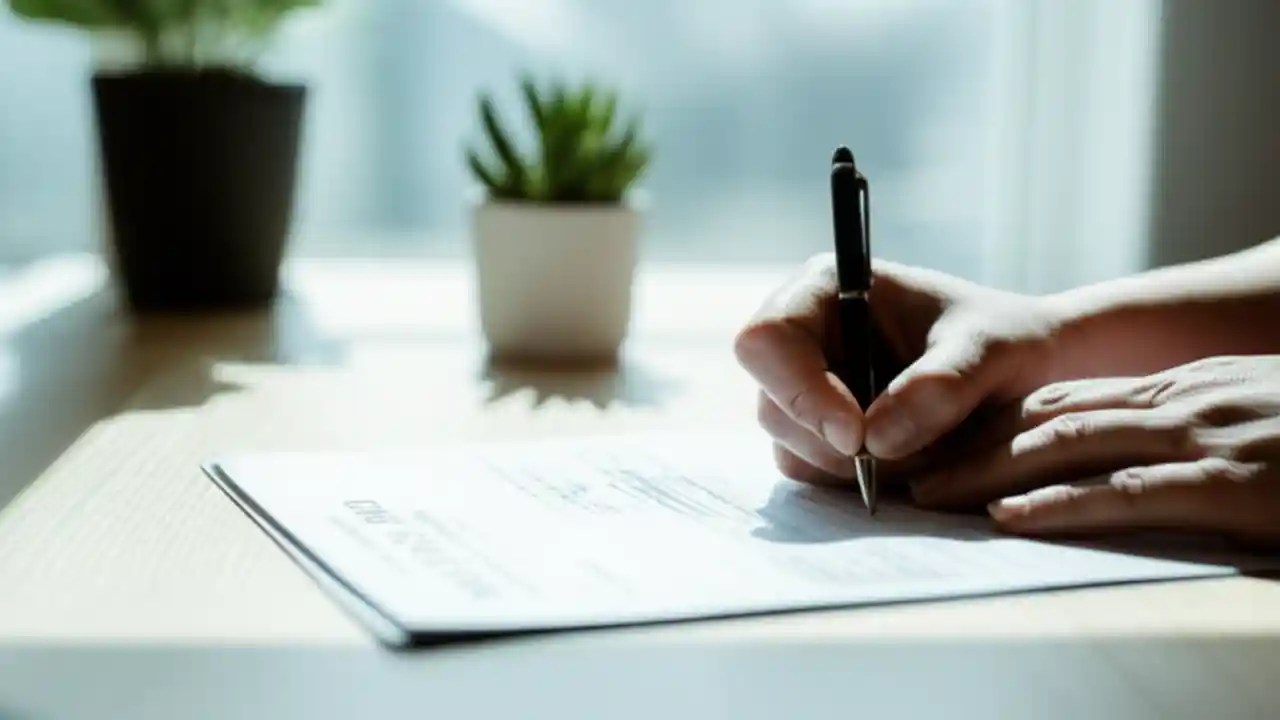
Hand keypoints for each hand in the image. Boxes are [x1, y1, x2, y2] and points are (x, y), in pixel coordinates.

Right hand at [734, 254, 1064, 483]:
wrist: (1027, 372)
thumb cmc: (1008, 340)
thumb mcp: (991, 352)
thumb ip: (940, 386)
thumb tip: (875, 440)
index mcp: (829, 288)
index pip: (768, 339)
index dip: (798, 390)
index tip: (855, 437)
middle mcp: (804, 334)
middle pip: (771, 401)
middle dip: (832, 442)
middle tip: (908, 457)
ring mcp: (806, 385)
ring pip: (788, 442)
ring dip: (848, 467)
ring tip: (923, 453)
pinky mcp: (818, 430)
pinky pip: (810, 469)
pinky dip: (853, 481)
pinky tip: (907, 463)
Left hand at [911, 355, 1279, 545]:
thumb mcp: (1253, 413)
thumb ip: (1191, 425)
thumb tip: (1126, 452)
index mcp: (1186, 386)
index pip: (1068, 397)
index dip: (995, 421)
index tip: (941, 442)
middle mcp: (1182, 400)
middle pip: (1048, 417)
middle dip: (970, 444)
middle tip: (909, 470)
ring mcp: (1205, 437)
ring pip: (1067, 446)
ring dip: (987, 471)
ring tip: (927, 493)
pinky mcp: (1231, 483)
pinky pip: (1125, 492)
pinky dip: (1059, 504)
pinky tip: (1010, 517)